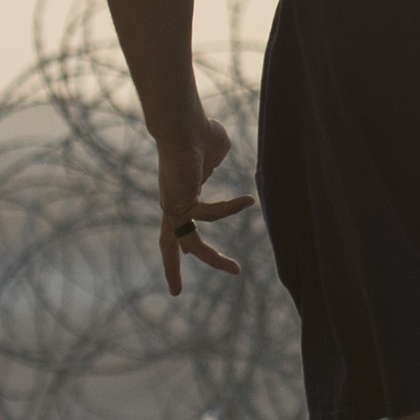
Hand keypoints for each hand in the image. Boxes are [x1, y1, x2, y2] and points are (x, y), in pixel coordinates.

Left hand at [157, 116, 256, 296]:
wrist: (183, 126)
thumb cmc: (199, 132)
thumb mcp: (215, 152)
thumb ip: (214, 163)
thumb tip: (214, 162)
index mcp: (178, 195)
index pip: (178, 224)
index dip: (181, 242)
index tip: (187, 257)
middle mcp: (171, 204)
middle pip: (170, 243)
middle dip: (173, 269)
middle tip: (175, 294)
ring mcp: (173, 205)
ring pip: (189, 242)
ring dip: (212, 259)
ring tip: (235, 270)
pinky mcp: (180, 202)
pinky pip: (210, 214)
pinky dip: (230, 208)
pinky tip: (248, 201)